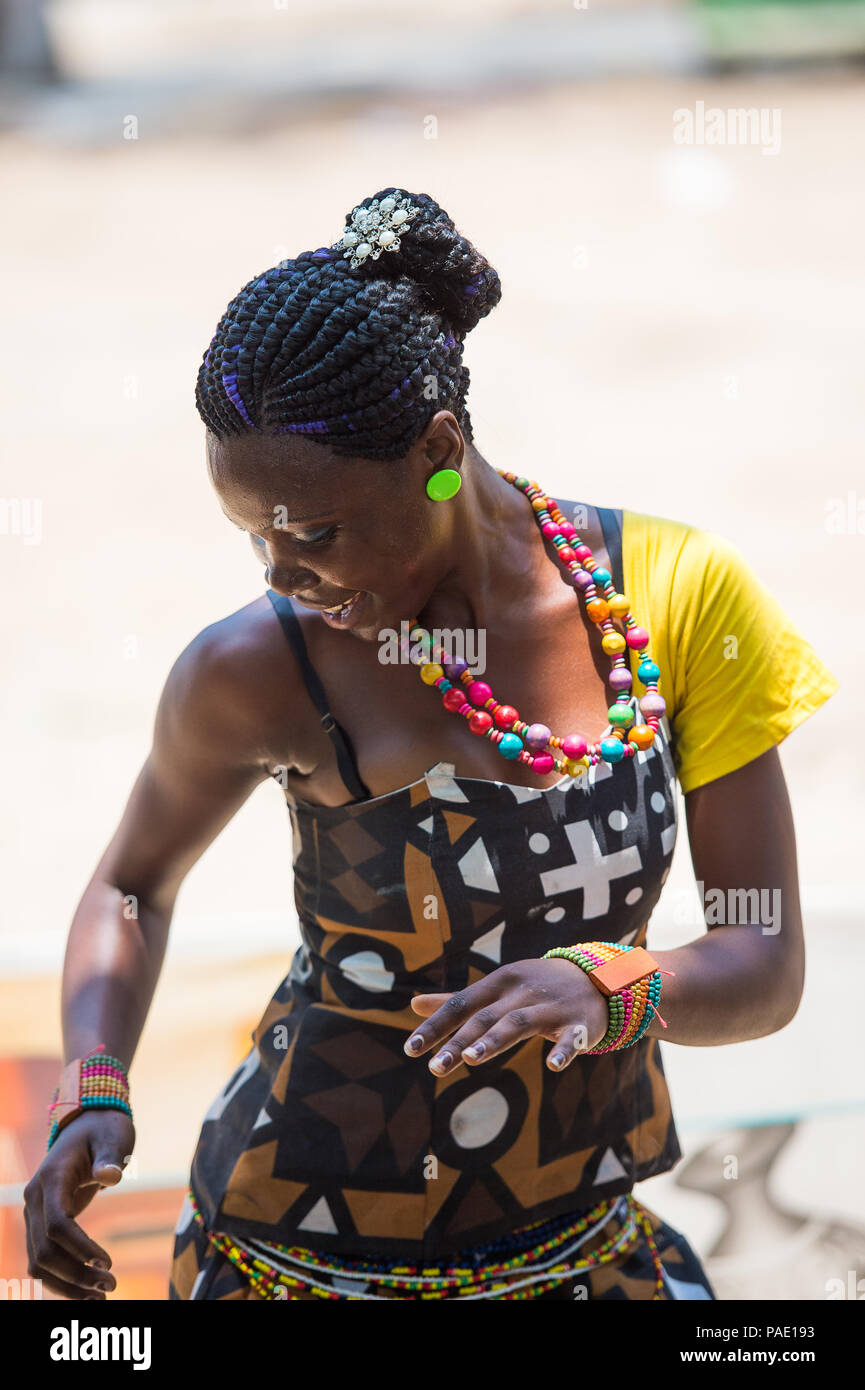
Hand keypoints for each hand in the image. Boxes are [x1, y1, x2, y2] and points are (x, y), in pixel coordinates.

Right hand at [24, 1109, 134, 1298]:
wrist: (87, 1123)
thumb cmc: (104, 1129)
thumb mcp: (113, 1136)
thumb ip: (110, 1156)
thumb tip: (109, 1177)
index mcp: (51, 1178)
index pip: (56, 1225)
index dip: (79, 1248)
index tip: (107, 1262)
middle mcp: (35, 1199)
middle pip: (44, 1251)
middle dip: (76, 1274)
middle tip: (111, 1285)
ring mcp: (34, 1213)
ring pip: (39, 1262)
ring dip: (67, 1284)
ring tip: (101, 1295)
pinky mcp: (41, 1223)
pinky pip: (43, 1259)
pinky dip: (61, 1279)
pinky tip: (86, 1291)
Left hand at [404, 957, 609, 1074]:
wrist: (595, 977)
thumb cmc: (534, 987)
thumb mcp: (496, 988)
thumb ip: (456, 1001)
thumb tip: (413, 1004)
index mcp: (499, 983)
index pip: (461, 1004)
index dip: (436, 1026)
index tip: (410, 1049)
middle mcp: (521, 993)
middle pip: (485, 1017)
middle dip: (459, 1041)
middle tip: (434, 1067)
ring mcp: (550, 1007)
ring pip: (519, 1023)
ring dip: (496, 1040)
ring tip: (472, 1059)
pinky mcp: (579, 1024)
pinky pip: (570, 1038)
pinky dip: (563, 1050)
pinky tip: (553, 1066)